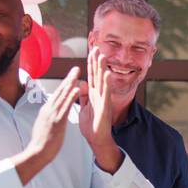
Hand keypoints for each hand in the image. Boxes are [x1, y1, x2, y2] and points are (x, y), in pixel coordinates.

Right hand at [15, 67, 80, 184]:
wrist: (37, 153)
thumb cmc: (41, 144)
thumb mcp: (43, 127)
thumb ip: (47, 119)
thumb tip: (48, 116)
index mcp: (46, 111)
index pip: (56, 95)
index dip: (64, 85)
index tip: (70, 77)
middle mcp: (48, 109)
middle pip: (59, 91)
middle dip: (68, 79)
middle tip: (75, 68)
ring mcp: (52, 114)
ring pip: (63, 95)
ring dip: (70, 82)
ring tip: (77, 72)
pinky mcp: (57, 120)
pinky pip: (66, 106)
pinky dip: (71, 96)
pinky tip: (77, 88)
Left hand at [78, 47, 122, 171]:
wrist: (97, 139)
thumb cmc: (92, 125)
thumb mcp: (83, 108)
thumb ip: (82, 96)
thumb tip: (81, 84)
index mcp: (93, 94)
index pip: (91, 76)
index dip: (91, 63)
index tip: (91, 51)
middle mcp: (99, 95)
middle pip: (97, 75)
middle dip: (97, 61)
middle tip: (97, 47)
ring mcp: (103, 100)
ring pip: (102, 81)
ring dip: (102, 68)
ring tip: (102, 56)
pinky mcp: (105, 108)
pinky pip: (106, 94)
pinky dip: (107, 84)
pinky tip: (107, 74)